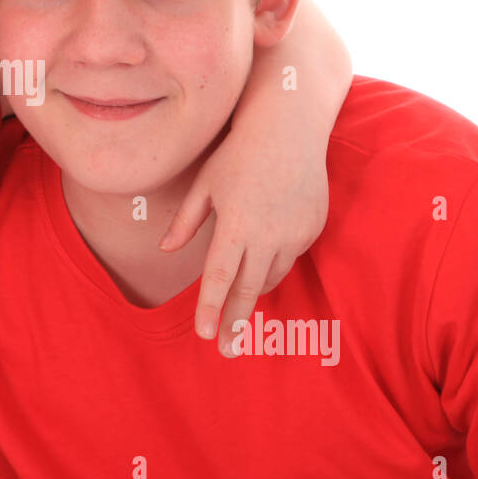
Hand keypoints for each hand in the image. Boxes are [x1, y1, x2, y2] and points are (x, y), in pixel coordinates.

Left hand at [160, 126, 329, 354]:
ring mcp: (295, 233)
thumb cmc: (239, 153)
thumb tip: (165, 249)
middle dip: (236, 323)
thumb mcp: (205, 184)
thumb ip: (186, 221)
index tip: (204, 334)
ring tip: (239, 304)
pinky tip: (264, 254)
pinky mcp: (312, 228)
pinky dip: (275, 261)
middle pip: (250, 290)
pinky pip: (291, 256)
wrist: (289, 129)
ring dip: (254, 290)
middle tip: (226, 350)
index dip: (211, 308)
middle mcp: (268, 234)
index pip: (220, 278)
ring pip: (272, 276)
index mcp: (236, 225)